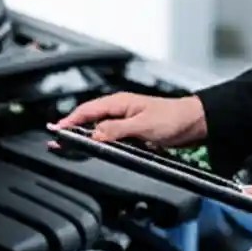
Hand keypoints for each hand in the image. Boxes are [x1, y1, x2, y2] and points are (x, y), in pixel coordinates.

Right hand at [48, 92, 206, 145]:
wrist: (195, 123)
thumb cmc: (174, 118)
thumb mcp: (142, 125)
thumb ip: (117, 130)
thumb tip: (95, 135)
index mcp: (120, 103)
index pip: (87, 111)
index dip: (69, 121)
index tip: (56, 130)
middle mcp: (121, 109)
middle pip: (89, 119)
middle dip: (72, 129)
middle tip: (57, 140)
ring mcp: (127, 120)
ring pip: (100, 128)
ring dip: (86, 136)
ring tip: (71, 145)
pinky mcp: (134, 130)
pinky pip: (111, 135)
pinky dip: (101, 141)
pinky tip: (97, 147)